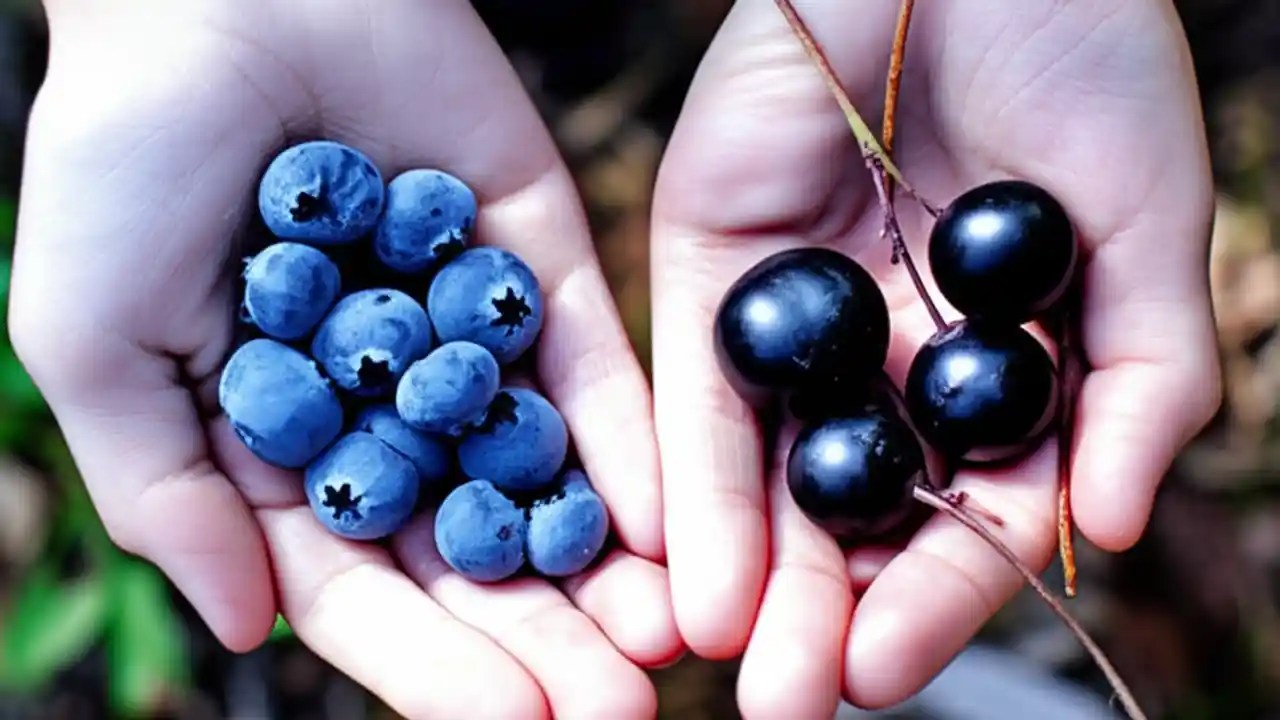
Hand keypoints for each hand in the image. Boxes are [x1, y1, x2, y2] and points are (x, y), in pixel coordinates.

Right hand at [11, 1, 677, 716]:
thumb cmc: (120, 157)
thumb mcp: (95, 338)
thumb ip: (165, 489)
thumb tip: (245, 626)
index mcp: (282, 445)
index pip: (367, 586)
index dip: (435, 664)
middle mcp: (386, 408)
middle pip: (475, 552)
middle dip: (543, 638)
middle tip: (618, 714)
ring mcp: (469, 337)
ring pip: (543, 478)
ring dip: (604, 567)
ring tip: (664, 646)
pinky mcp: (535, 262)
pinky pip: (588, 365)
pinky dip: (626, 443)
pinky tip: (669, 522)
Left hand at [651, 0, 1220, 713]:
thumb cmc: (1084, 62)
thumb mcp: (1146, 227)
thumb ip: (1145, 381)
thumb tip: (1105, 533)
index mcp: (995, 368)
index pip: (966, 513)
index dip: (935, 597)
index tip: (889, 672)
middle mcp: (890, 361)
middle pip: (853, 514)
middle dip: (827, 613)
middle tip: (796, 705)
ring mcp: (798, 322)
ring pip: (768, 475)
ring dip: (754, 577)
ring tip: (745, 672)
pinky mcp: (710, 269)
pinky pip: (696, 393)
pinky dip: (695, 486)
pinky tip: (691, 578)